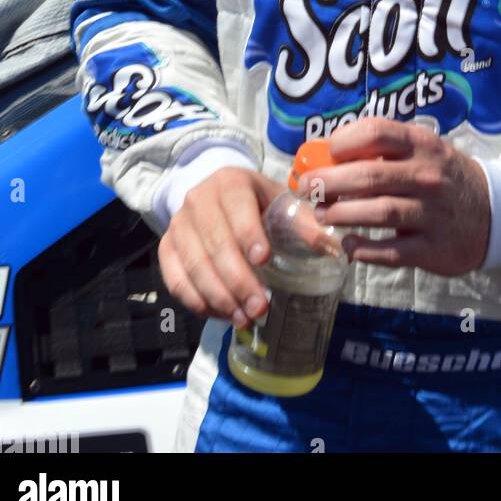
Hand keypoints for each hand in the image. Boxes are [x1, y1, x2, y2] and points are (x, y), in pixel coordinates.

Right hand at [158, 167, 337, 325]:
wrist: (215, 195)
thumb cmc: (255, 201)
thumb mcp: (279, 201)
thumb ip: (304, 222)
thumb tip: (334, 248)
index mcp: (229, 182)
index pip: (236, 207)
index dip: (249, 234)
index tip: (265, 260)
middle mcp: (198, 200)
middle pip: (214, 244)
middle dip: (238, 280)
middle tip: (260, 306)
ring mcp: (178, 225)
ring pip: (193, 266)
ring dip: (219, 297)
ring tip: (244, 318)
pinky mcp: (166, 248)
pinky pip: (175, 280)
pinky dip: (197, 302)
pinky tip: (221, 315)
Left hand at [297, 117, 491, 276]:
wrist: (494, 213)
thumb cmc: (444, 177)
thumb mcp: (424, 151)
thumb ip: (385, 149)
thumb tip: (328, 153)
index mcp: (422, 145)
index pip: (376, 132)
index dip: (341, 142)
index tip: (323, 154)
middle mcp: (428, 176)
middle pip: (369, 176)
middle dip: (328, 183)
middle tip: (306, 189)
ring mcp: (432, 214)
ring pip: (378, 212)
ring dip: (341, 215)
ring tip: (322, 216)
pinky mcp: (433, 249)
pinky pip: (391, 251)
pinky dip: (363, 249)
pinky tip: (347, 244)